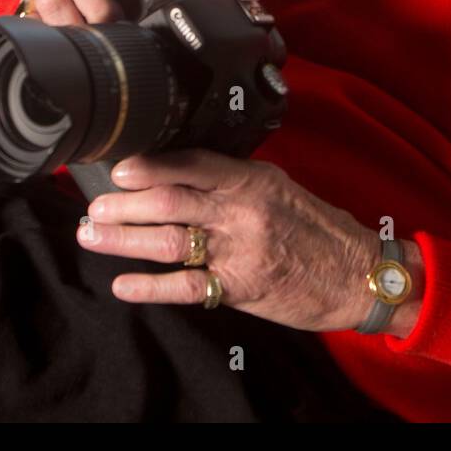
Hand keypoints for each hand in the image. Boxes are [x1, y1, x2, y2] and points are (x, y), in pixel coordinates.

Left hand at [75, 148, 380, 332]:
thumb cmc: (317, 229)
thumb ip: (236, 180)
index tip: (120, 167)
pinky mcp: (240, 286)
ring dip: (124, 239)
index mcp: (252, 180)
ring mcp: (239, 250)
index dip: (151, 165)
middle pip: (170, 201)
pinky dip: (149, 286)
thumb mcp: (280, 187)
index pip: (193, 165)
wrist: (356, 273)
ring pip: (168, 241)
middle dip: (124, 203)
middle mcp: (242, 211)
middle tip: (94, 205)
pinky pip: (186, 286)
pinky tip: (123, 285)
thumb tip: (185, 171)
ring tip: (93, 235)